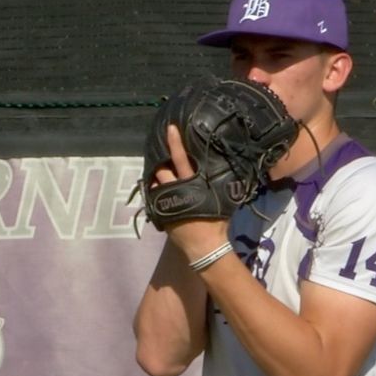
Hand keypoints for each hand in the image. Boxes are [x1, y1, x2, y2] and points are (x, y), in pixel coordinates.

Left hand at [154, 125, 229, 261]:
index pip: (182, 159)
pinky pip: (154, 200)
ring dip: (157, 180)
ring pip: (155, 184)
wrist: (205, 247)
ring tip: (161, 178)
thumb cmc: (216, 223)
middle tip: (162, 159)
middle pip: (162, 170)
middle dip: (161, 164)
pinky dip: (156, 195)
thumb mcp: (220, 198)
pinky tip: (160, 195)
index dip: (175, 143)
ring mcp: (166, 203)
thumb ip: (216, 183)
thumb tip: (221, 169)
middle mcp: (176, 190)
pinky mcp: (161, 214)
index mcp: (192, 184)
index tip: (170, 128)